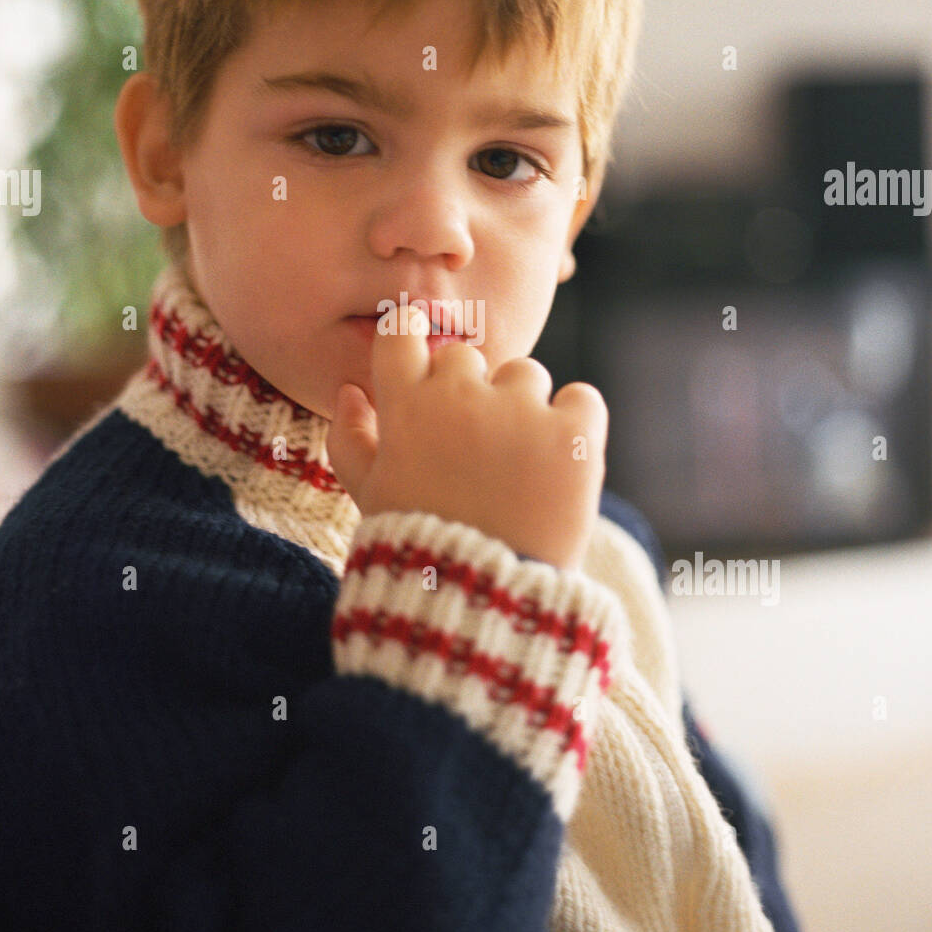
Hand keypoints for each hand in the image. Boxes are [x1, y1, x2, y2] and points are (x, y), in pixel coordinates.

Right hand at [326, 306, 606, 571]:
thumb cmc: (417, 546)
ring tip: (517, 467)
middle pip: (466, 357)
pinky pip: (582, 400)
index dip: (412, 340)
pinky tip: (558, 464)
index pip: (402, 329)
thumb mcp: (369, 496)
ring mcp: (519, 412)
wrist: (482, 602)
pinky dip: (575, 425)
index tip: (423, 368)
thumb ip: (349, 438)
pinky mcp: (573, 434)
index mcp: (404, 405)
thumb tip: (351, 389)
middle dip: (469, 392)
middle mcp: (460, 396)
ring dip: (523, 407)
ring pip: (526, 375)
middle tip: (472, 450)